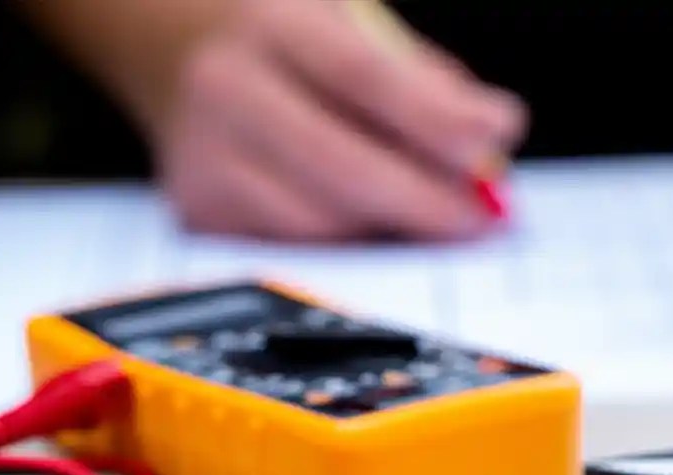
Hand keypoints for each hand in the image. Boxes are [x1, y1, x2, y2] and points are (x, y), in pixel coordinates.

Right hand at [156, 0, 525, 238]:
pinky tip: (377, 229)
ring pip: (323, 224)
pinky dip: (353, 246)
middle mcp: (227, 89)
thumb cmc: (294, 47)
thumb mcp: (357, 29)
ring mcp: (205, 159)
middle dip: (428, 203)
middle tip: (484, 219)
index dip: (437, 119)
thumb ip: (427, 82)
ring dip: (395, 232)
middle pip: (343, 167)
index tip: (496, 143)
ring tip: (438, 221)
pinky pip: (299, 249)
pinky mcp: (200, 215)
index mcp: (274, 28)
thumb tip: (494, 136)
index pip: (364, 77)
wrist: (177, 52)